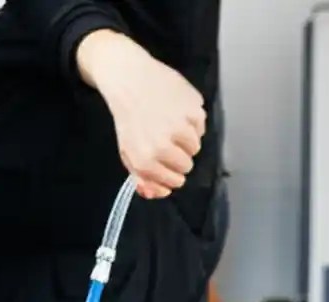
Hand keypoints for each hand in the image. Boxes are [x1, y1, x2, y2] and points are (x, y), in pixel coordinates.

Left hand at [77, 30, 206, 199]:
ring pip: (196, 146)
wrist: (130, 81)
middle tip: (167, 141)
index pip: (174, 181)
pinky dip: (192, 122)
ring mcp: (181, 127)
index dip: (171, 174)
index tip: (167, 166)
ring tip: (170, 124)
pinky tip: (176, 112)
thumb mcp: (127, 151)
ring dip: (186, 139)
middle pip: (188, 165)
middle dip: (179, 156)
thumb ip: (142, 176)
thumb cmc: (128, 117)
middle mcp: (164, 146)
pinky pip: (201, 126)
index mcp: (145, 160)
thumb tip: (159, 193)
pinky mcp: (194, 109)